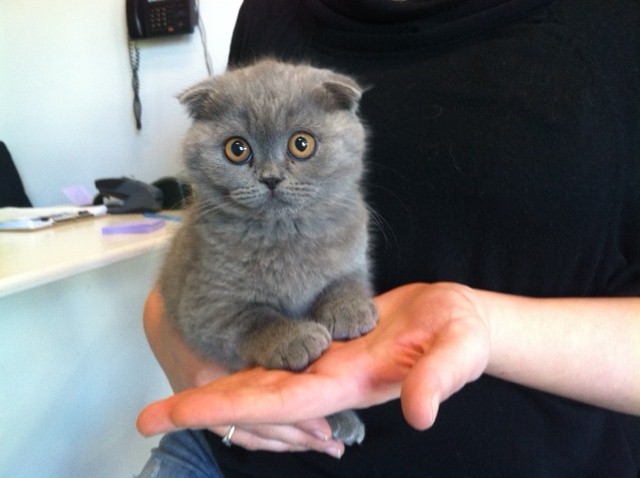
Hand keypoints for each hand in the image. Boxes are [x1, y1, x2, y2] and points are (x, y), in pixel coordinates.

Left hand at [137, 282, 491, 434]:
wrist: (461, 320)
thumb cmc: (462, 334)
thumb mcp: (458, 349)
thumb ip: (439, 378)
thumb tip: (418, 413)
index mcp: (348, 382)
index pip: (278, 402)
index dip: (228, 407)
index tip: (178, 412)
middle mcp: (328, 379)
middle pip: (256, 398)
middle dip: (204, 407)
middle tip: (149, 416)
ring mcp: (327, 364)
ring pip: (263, 380)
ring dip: (219, 388)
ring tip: (172, 394)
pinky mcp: (330, 346)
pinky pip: (281, 361)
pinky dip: (248, 366)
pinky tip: (225, 362)